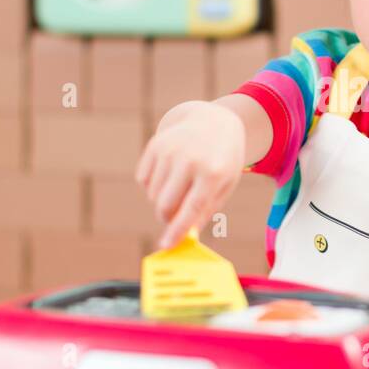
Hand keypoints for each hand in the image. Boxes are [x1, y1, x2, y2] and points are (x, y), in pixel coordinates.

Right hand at [134, 101, 245, 248]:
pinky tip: (169, 172)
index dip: (177, 229)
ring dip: (162, 200)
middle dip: (167, 217)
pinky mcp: (156, 144)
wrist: (214, 122)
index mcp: (213, 172)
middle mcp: (190, 159)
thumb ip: (205, 211)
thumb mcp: (224, 186)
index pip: (191, 207)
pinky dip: (153, 184)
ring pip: (153, 195)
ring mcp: (171, 149)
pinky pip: (143, 180)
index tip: (165, 246)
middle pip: (166, 204)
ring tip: (179, 187)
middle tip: (174, 217)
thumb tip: (183, 237)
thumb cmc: (222, 161)